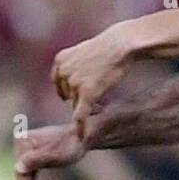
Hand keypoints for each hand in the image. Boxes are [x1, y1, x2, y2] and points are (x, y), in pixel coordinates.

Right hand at [13, 124, 86, 179]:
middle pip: (20, 170)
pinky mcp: (33, 152)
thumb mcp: (56, 155)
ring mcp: (27, 146)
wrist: (83, 135)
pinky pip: (29, 170)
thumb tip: (18, 167)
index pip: (21, 168)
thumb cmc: (72, 145)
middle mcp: (22, 140)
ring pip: (24, 171)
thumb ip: (38, 160)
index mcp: (24, 140)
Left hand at [51, 22, 132, 139]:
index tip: (74, 94)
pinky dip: (80, 126)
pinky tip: (81, 135)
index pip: (58, 81)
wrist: (120, 44)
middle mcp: (63, 72)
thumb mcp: (82, 52)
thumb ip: (72, 67)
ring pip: (76, 103)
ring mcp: (74, 83)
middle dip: (79, 96)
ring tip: (103, 88)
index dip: (68, 89)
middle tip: (97, 87)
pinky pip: (80, 114)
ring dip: (86, 103)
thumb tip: (69, 86)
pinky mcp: (87, 93)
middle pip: (67, 93)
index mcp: (60, 60)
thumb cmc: (107, 48)